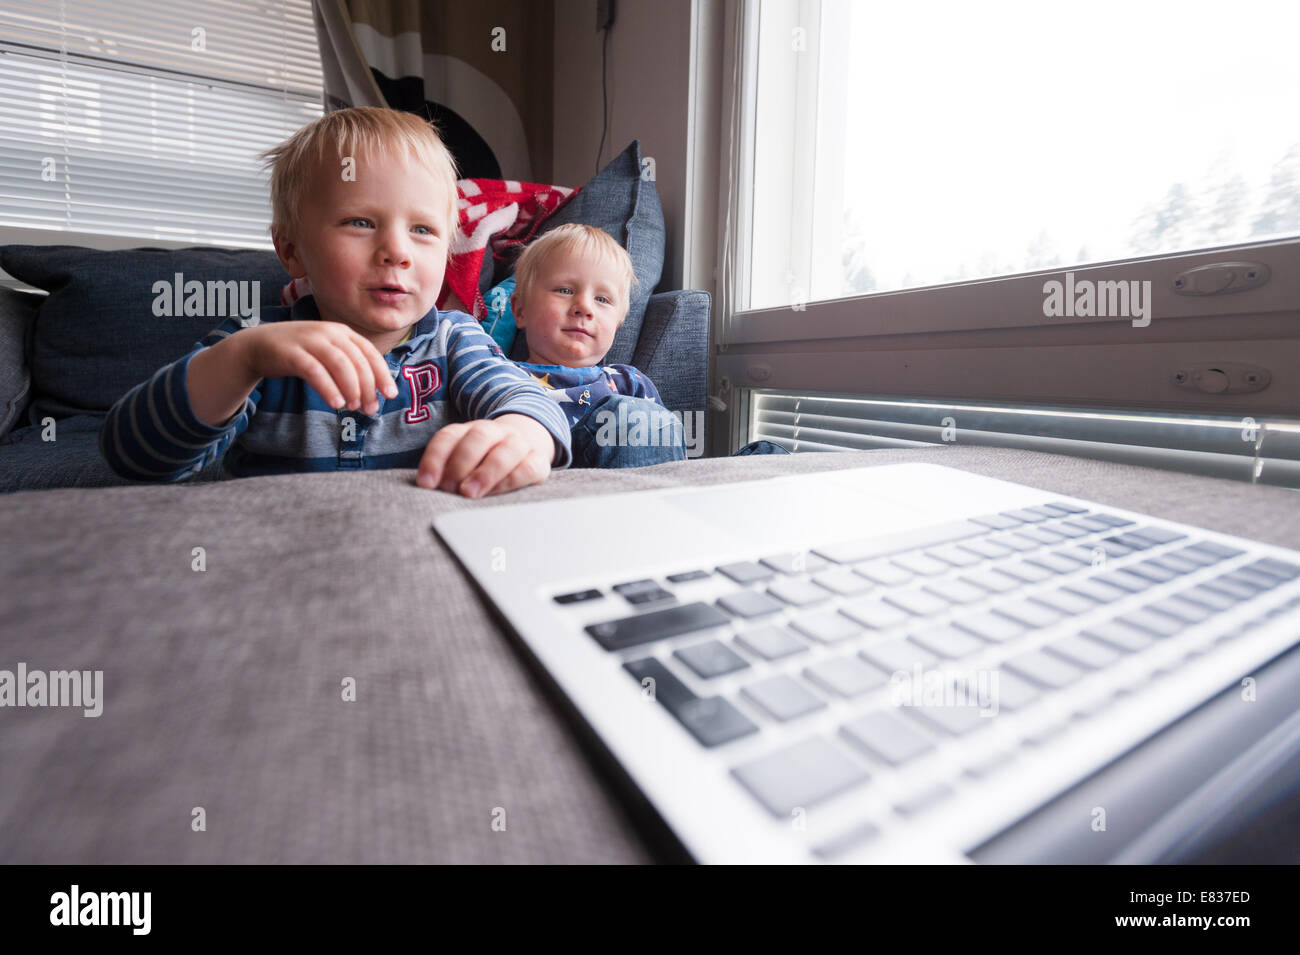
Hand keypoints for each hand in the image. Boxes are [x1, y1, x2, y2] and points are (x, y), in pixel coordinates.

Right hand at [236, 321, 396, 413]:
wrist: (258, 345)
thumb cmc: (300, 354)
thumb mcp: (328, 353)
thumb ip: (350, 366)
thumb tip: (375, 392)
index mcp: (342, 332)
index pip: (369, 353)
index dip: (382, 374)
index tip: (390, 395)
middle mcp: (329, 332)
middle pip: (357, 361)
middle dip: (368, 387)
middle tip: (370, 409)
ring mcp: (309, 340)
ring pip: (339, 364)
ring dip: (351, 388)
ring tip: (353, 407)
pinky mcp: (291, 353)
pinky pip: (314, 371)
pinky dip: (328, 388)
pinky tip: (336, 403)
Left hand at [416, 414, 554, 497]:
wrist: (531, 441)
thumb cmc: (488, 459)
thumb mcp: (466, 458)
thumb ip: (449, 471)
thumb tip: (430, 491)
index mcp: (471, 429)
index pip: (449, 437)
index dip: (435, 459)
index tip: (426, 483)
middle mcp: (496, 432)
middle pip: (478, 438)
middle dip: (460, 463)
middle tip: (449, 489)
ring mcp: (520, 444)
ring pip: (505, 451)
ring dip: (485, 472)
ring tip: (470, 493)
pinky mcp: (539, 461)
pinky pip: (527, 467)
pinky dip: (511, 480)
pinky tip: (496, 493)